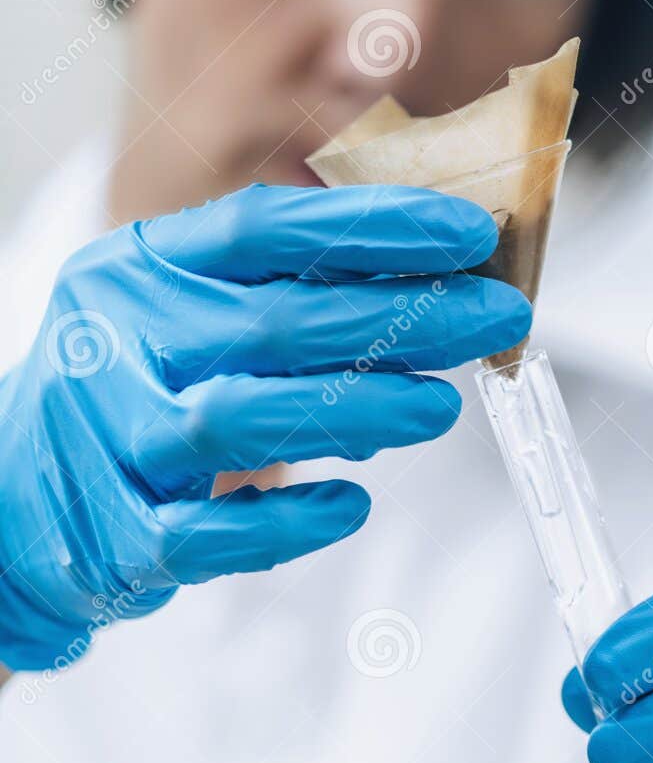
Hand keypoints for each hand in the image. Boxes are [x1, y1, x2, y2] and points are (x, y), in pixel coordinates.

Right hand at [0, 182, 528, 670]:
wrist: (13, 497)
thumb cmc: (132, 393)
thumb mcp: (183, 314)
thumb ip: (284, 298)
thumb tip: (432, 297)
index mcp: (143, 270)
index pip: (265, 230)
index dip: (373, 227)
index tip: (468, 234)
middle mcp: (119, 342)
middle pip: (274, 320)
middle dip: (403, 316)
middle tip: (493, 317)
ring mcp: (110, 439)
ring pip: (241, 417)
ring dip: (359, 407)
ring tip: (441, 406)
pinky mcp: (118, 535)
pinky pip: (210, 531)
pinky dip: (288, 522)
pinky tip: (353, 504)